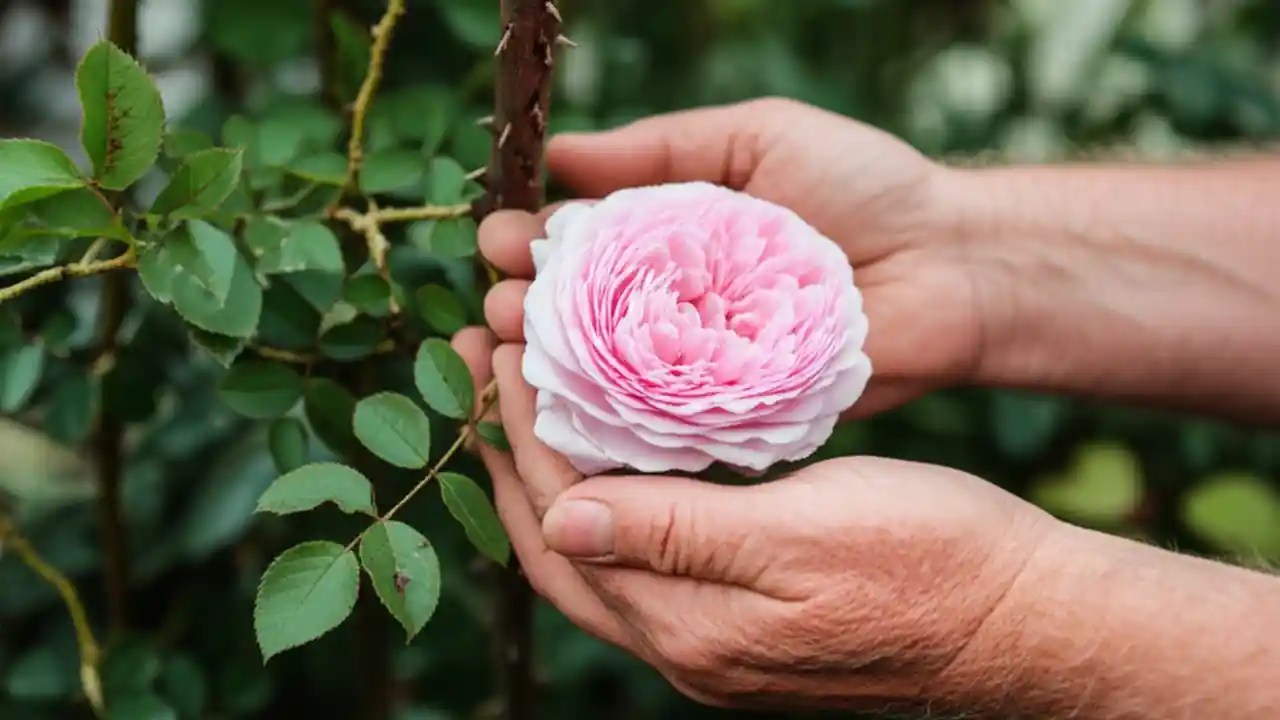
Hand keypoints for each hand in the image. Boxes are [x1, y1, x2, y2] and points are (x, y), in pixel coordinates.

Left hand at [452, 327, 1055, 709]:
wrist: (1019, 620)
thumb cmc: (932, 563)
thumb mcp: (806, 536)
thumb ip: (679, 535)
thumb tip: (562, 518)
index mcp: (690, 624)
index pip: (566, 519)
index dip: (525, 434)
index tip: (502, 354)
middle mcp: (685, 643)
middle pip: (559, 545)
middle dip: (513, 455)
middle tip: (486, 365)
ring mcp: (713, 638)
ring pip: (595, 553)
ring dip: (554, 475)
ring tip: (530, 397)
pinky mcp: (743, 622)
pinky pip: (641, 559)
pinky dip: (609, 498)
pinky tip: (613, 451)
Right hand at [480, 97, 983, 416]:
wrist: (951, 265)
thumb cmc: (863, 188)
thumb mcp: (758, 138)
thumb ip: (661, 146)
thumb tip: (558, 152)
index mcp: (669, 238)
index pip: (578, 245)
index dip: (532, 243)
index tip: (498, 240)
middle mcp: (671, 306)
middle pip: (574, 316)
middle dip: (523, 311)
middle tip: (495, 308)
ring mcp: (694, 368)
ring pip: (602, 377)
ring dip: (548, 373)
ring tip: (508, 358)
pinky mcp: (726, 420)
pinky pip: (656, 427)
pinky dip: (606, 427)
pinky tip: (563, 421)